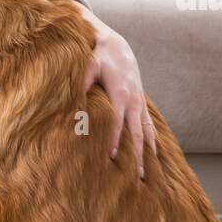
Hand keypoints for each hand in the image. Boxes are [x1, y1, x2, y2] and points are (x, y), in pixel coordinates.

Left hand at [83, 25, 157, 178]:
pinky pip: (150, 126)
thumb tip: (68, 101)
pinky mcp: (141, 103)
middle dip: (138, 154)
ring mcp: (140, 102)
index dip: (116, 140)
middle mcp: (134, 100)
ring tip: (147, 174)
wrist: (117, 46)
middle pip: (138, 132)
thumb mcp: (87, 66)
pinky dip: (152, 141)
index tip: (113, 158)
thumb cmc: (97, 57)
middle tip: (138, 176)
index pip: (118, 122)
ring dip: (148, 152)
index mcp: (120, 93)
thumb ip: (80, 84)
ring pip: (148, 131)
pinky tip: (153, 156)